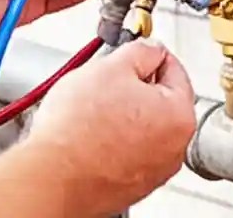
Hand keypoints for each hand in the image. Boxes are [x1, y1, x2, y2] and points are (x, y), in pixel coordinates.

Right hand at [17, 39, 196, 215]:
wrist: (53, 176)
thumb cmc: (78, 130)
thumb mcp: (110, 68)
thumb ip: (139, 51)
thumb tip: (149, 49)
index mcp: (179, 115)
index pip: (174, 69)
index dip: (150, 54)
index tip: (135, 52)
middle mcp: (174, 148)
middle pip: (160, 101)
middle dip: (135, 87)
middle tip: (105, 81)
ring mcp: (154, 170)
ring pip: (143, 127)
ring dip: (123, 114)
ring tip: (92, 110)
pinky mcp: (132, 184)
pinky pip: (128, 150)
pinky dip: (114, 140)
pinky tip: (90, 133)